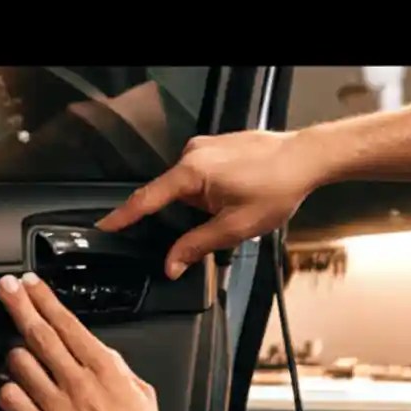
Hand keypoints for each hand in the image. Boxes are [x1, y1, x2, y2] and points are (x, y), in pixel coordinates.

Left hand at [0, 272, 181, 410]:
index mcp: (105, 369)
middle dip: (18, 304)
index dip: (44, 298)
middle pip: (38, 332)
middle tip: (5, 289)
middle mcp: (78, 382)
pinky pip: (10, 400)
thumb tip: (98, 352)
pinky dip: (7, 391)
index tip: (30, 284)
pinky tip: (13, 393)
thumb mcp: (141, 393)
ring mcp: (57, 407)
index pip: (66, 322)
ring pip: (19, 362)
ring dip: (15, 356)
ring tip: (19, 360)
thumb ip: (116, 368)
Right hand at [95, 129, 326, 278]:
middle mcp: (192, 153)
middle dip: (186, 216)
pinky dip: (211, 190)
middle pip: (171, 195)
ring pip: (189, 186)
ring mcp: (205, 147)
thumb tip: (172, 265)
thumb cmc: (277, 187)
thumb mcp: (235, 227)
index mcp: (191, 172)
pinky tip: (239, 194)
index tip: (104, 226)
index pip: (146, 199)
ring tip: (239, 205)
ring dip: (204, 203)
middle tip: (216, 224)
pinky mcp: (217, 146)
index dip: (123, 217)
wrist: (306, 158)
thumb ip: (197, 246)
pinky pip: (201, 173)